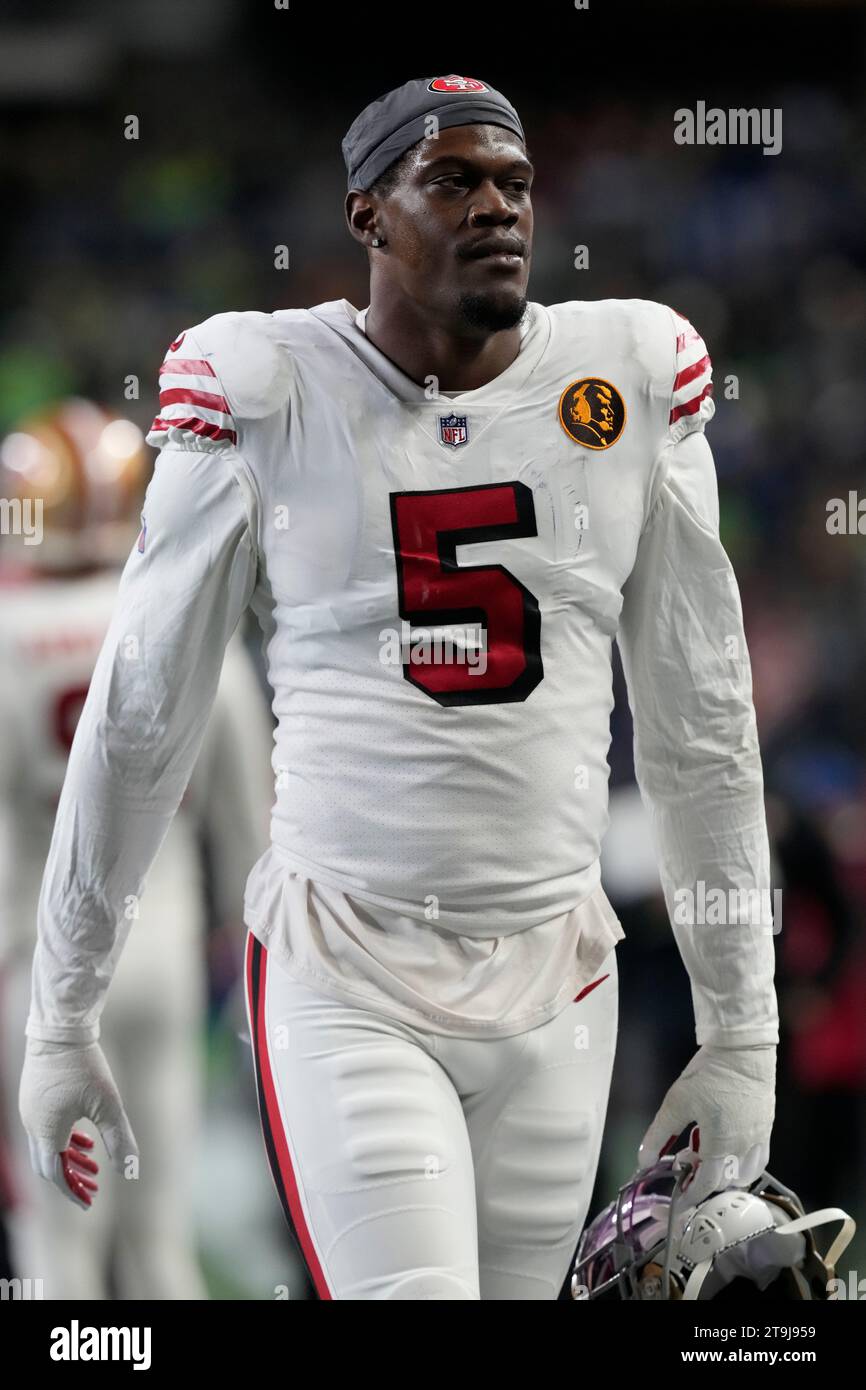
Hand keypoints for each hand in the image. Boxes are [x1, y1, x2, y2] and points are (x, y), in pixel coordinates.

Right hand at [19, 1039, 138, 1208]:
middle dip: (70, 1180)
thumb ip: (119, 1140)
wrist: (60, 1027)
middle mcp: (32, 1125)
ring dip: (69, 1159)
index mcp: (46, 1132)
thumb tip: (130, 1173)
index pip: (55, 1174)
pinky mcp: (34, 1096)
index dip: (72, 1191)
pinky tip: (84, 1138)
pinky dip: (63, 1140)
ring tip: (93, 1166)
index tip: (89, 1202)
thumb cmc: (85, 1065)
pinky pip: (46, 1128)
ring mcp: (30, 1110)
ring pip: (47, 1146)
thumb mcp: (109, 1105)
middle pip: (47, 1165)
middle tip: (91, 1190)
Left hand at [638, 1043, 775, 1205]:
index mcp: (722, 1145)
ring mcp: (759, 1138)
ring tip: (706, 1153)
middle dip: (703, 1179)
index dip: (691, 1195)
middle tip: (686, 1159)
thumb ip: (659, 1134)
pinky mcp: (766, 1127)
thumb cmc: (709, 1074)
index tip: (678, 1198)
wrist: (743, 1049)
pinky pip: (758, 1159)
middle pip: (725, 1181)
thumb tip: (643, 1161)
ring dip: (725, 1174)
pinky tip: (728, 1146)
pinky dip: (743, 1163)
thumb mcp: (676, 1103)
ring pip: (745, 1174)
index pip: (707, 1184)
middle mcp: (745, 1148)